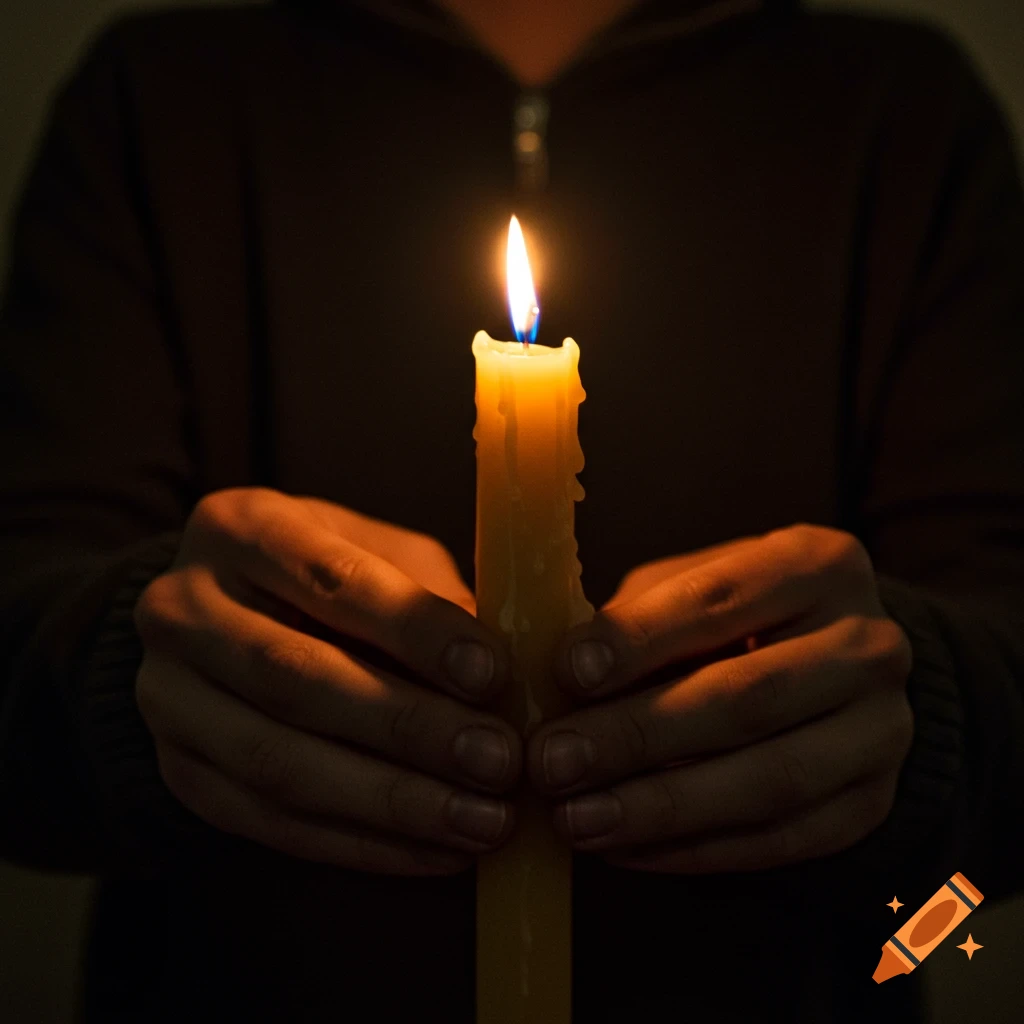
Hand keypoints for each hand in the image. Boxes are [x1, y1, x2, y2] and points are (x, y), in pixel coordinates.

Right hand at [134, 487, 519, 875]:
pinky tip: (436, 851)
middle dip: (408, 727)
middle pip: (295, 676)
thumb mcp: (381, 556)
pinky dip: (361, 844)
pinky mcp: (180, 770)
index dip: (416, 630)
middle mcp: (182, 606)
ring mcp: (168, 695)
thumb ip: (432, 603)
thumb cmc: (333, 578)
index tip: (492, 674)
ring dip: (391, 802)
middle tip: (498, 761)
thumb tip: (506, 680)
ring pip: (277, 762)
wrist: (232, 618)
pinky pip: (269, 823)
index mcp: (242, 529)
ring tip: (482, 821)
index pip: (333, 579)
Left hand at [526, 524, 913, 872]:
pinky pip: (782, 840)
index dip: (640, 638)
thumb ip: (636, 621)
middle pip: (747, 697)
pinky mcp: (873, 803)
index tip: (568, 671)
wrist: (837, 671)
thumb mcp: (690, 591)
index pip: (721, 598)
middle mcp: (869, 644)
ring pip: (771, 779)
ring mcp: (883, 730)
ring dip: (662, 807)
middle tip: (552, 762)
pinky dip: (696, 850)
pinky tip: (625, 848)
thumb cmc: (735, 621)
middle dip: (637, 734)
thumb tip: (563, 677)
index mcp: (817, 566)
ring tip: (578, 818)